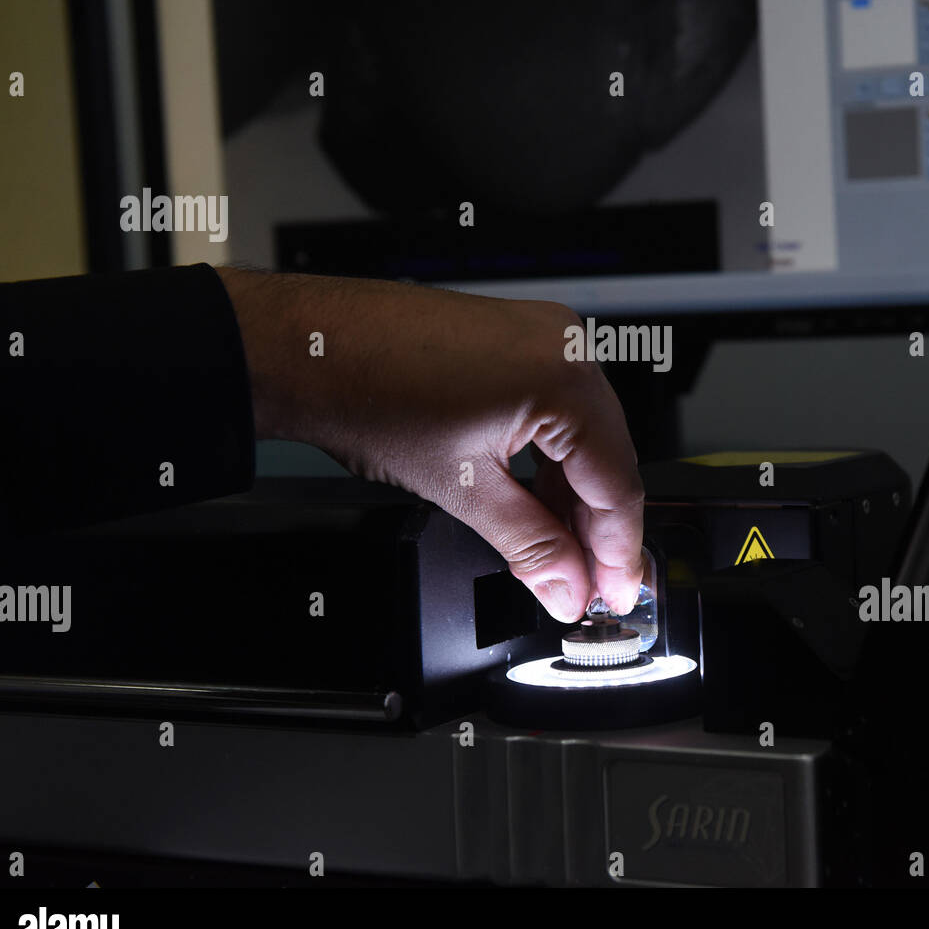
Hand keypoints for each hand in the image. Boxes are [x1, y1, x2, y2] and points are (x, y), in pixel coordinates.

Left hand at [216, 268, 644, 622]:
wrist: (308, 346)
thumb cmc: (367, 390)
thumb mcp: (462, 487)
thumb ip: (530, 545)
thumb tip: (566, 586)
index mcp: (565, 376)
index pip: (618, 482)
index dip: (620, 550)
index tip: (615, 592)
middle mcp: (564, 345)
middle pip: (607, 457)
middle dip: (597, 528)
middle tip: (587, 585)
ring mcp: (541, 335)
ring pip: (583, 434)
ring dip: (572, 496)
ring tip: (555, 553)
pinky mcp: (517, 338)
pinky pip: (556, 408)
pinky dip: (549, 458)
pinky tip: (536, 500)